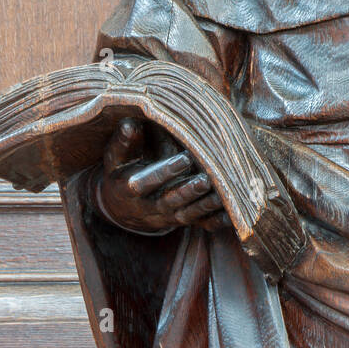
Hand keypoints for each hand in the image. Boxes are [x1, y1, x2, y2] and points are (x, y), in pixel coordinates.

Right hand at [96, 116, 228, 235]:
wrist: (123, 209)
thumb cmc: (122, 174)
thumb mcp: (115, 159)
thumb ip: (124, 143)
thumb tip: (130, 123)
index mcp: (130, 189)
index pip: (146, 183)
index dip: (165, 172)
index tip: (184, 158)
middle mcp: (149, 207)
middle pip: (170, 201)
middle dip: (189, 191)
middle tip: (207, 179)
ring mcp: (168, 217)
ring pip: (188, 215)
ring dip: (206, 205)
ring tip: (224, 192)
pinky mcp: (182, 221)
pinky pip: (201, 224)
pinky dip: (217, 220)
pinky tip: (233, 213)